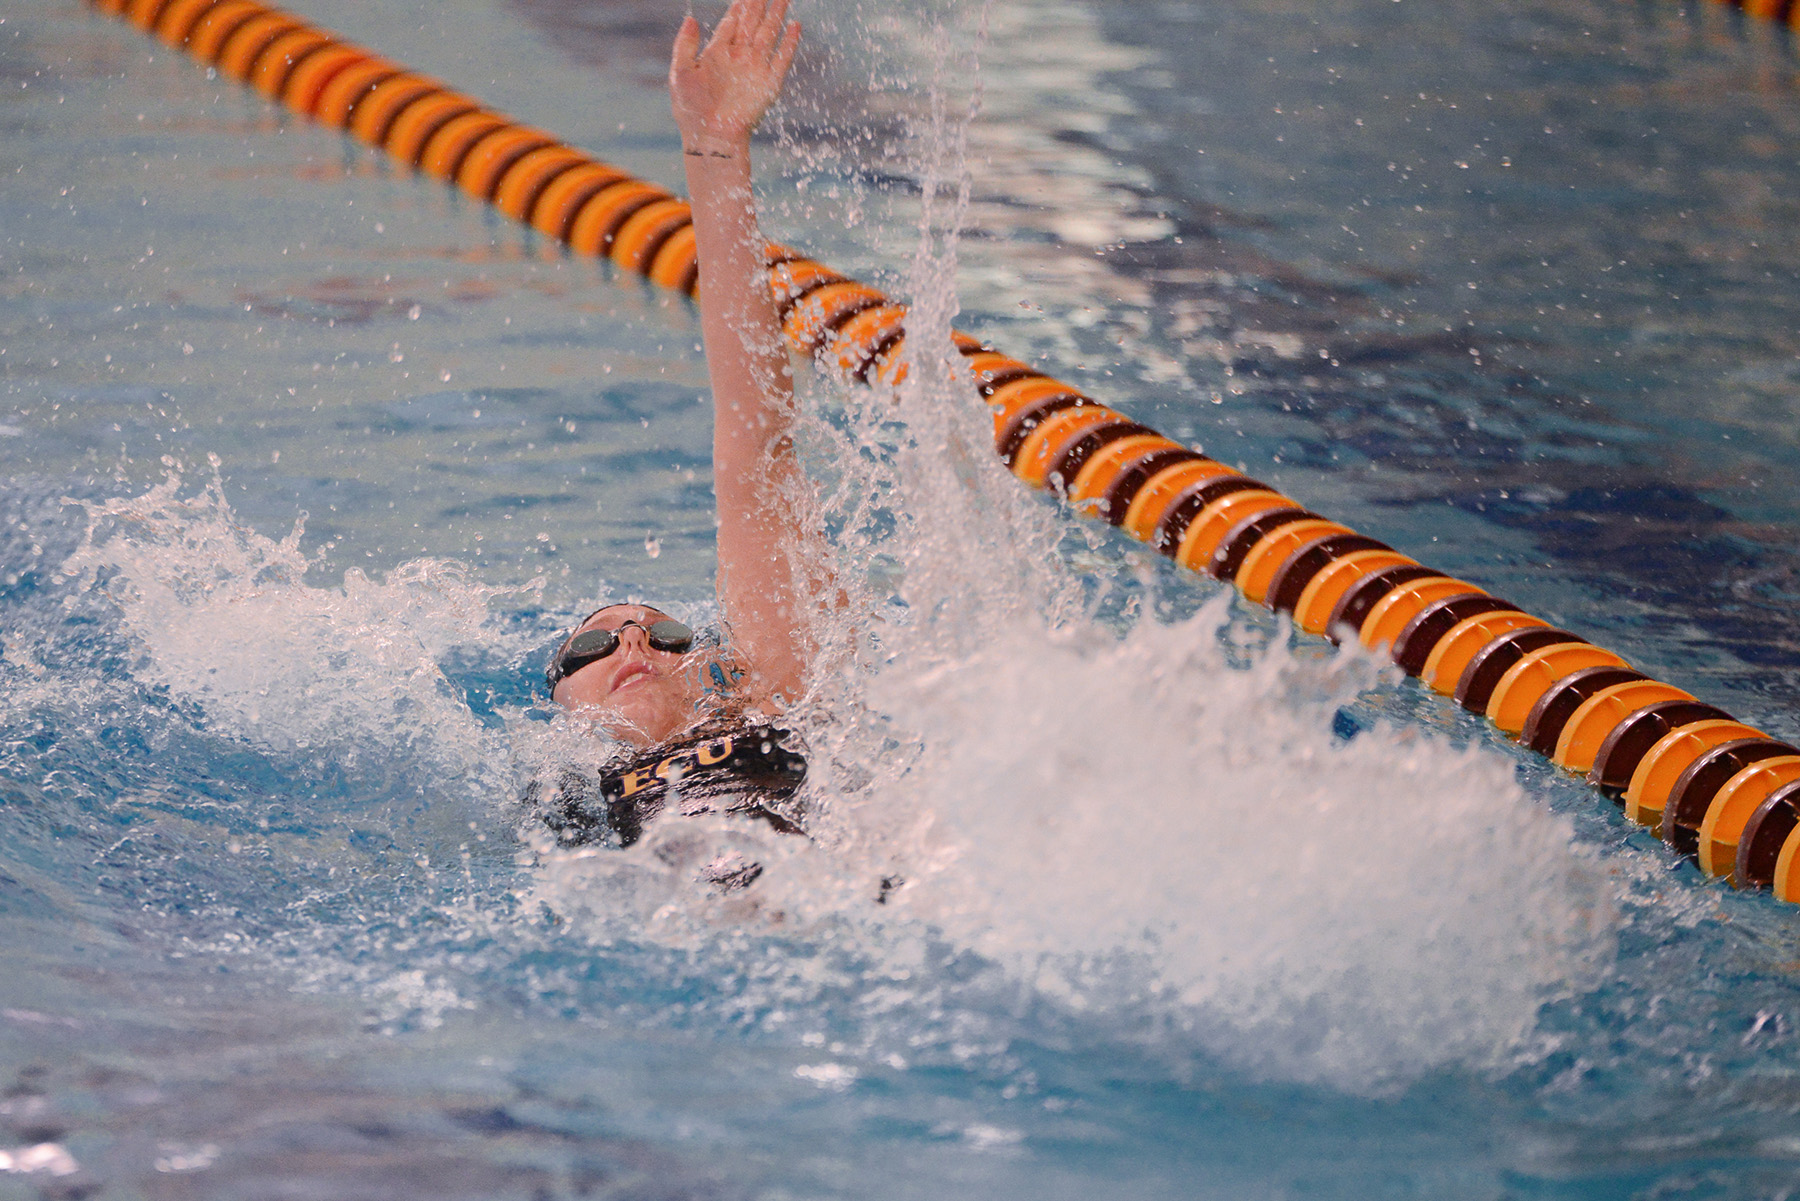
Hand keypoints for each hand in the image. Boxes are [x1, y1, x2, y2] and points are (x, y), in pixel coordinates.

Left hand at [669, 0, 801, 150]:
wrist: (711, 137)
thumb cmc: (692, 109)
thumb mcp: (681, 73)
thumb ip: (685, 45)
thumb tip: (690, 18)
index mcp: (717, 54)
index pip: (730, 23)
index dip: (738, 6)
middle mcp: (738, 58)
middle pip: (751, 23)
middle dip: (759, 4)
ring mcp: (755, 69)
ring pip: (768, 34)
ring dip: (776, 15)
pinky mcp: (769, 83)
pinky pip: (782, 58)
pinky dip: (789, 43)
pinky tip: (795, 26)